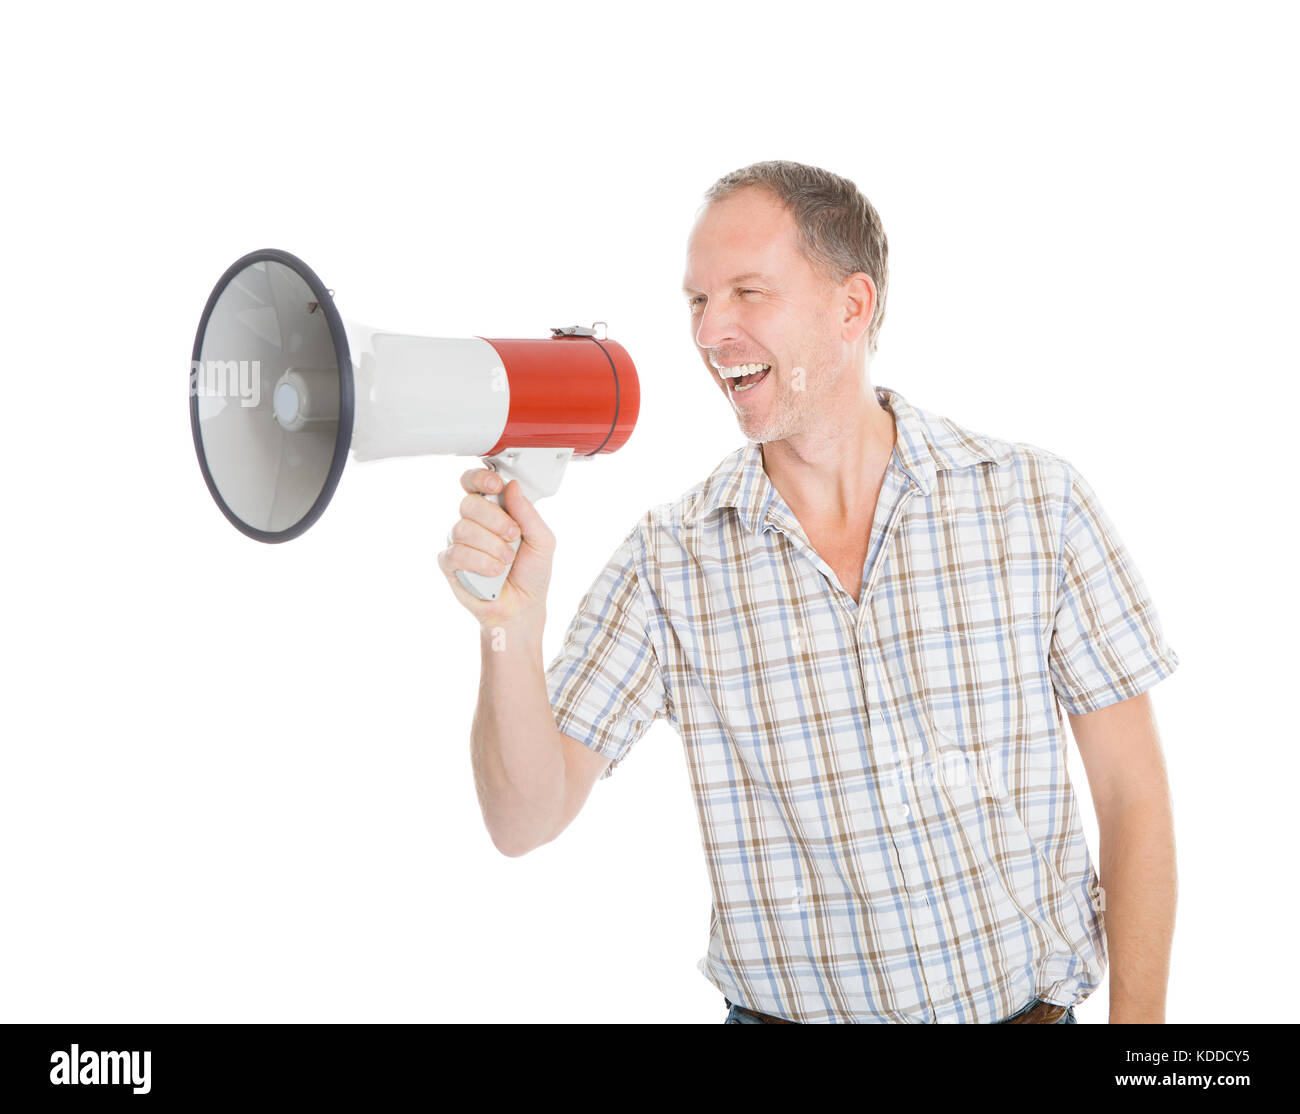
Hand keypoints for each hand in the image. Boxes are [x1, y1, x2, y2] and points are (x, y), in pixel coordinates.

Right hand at [437, 467, 554, 628]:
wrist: (524, 607)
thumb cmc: (531, 574)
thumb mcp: (542, 540)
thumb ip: (528, 513)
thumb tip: (512, 487)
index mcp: (494, 510)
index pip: (474, 483)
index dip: (480, 479)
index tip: (496, 486)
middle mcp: (473, 523)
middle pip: (468, 504)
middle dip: (495, 520)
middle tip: (513, 536)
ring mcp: (459, 543)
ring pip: (463, 529)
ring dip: (491, 546)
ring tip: (506, 560)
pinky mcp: (450, 564)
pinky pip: (456, 553)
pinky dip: (479, 562)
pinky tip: (494, 571)